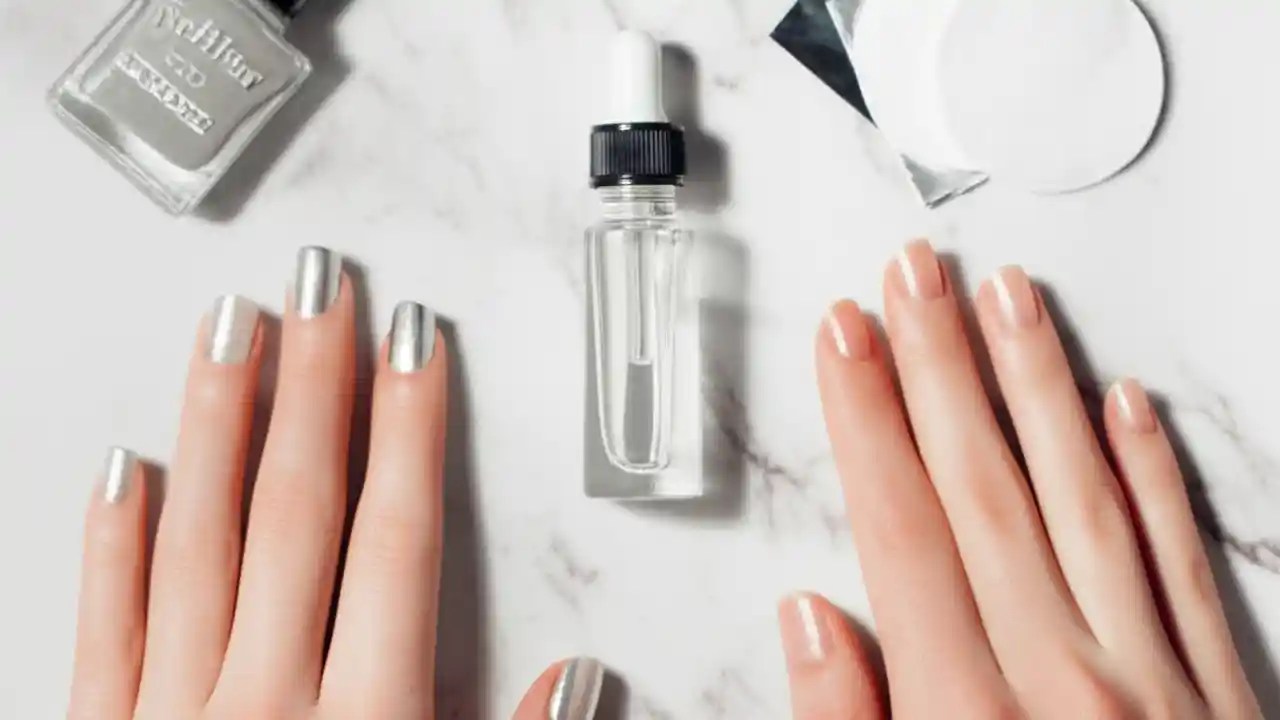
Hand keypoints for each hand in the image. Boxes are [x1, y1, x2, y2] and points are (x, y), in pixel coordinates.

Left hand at [67, 247, 602, 719]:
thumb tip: (578, 679)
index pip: (396, 542)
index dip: (411, 432)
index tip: (414, 348)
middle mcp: (268, 705)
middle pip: (299, 512)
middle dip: (319, 388)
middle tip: (323, 290)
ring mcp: (175, 717)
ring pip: (200, 541)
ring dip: (220, 423)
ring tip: (234, 327)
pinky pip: (107, 625)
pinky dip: (112, 543)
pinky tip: (131, 465)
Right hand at [778, 241, 1261, 718]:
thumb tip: (811, 622)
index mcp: (964, 716)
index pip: (899, 528)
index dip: (864, 418)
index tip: (845, 339)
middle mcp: (1062, 683)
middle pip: (983, 487)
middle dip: (939, 365)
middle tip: (914, 275)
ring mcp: (1150, 684)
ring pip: (1082, 500)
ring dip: (1037, 384)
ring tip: (1005, 296)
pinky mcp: (1218, 696)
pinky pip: (1181, 562)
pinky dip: (1151, 476)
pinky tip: (1123, 401)